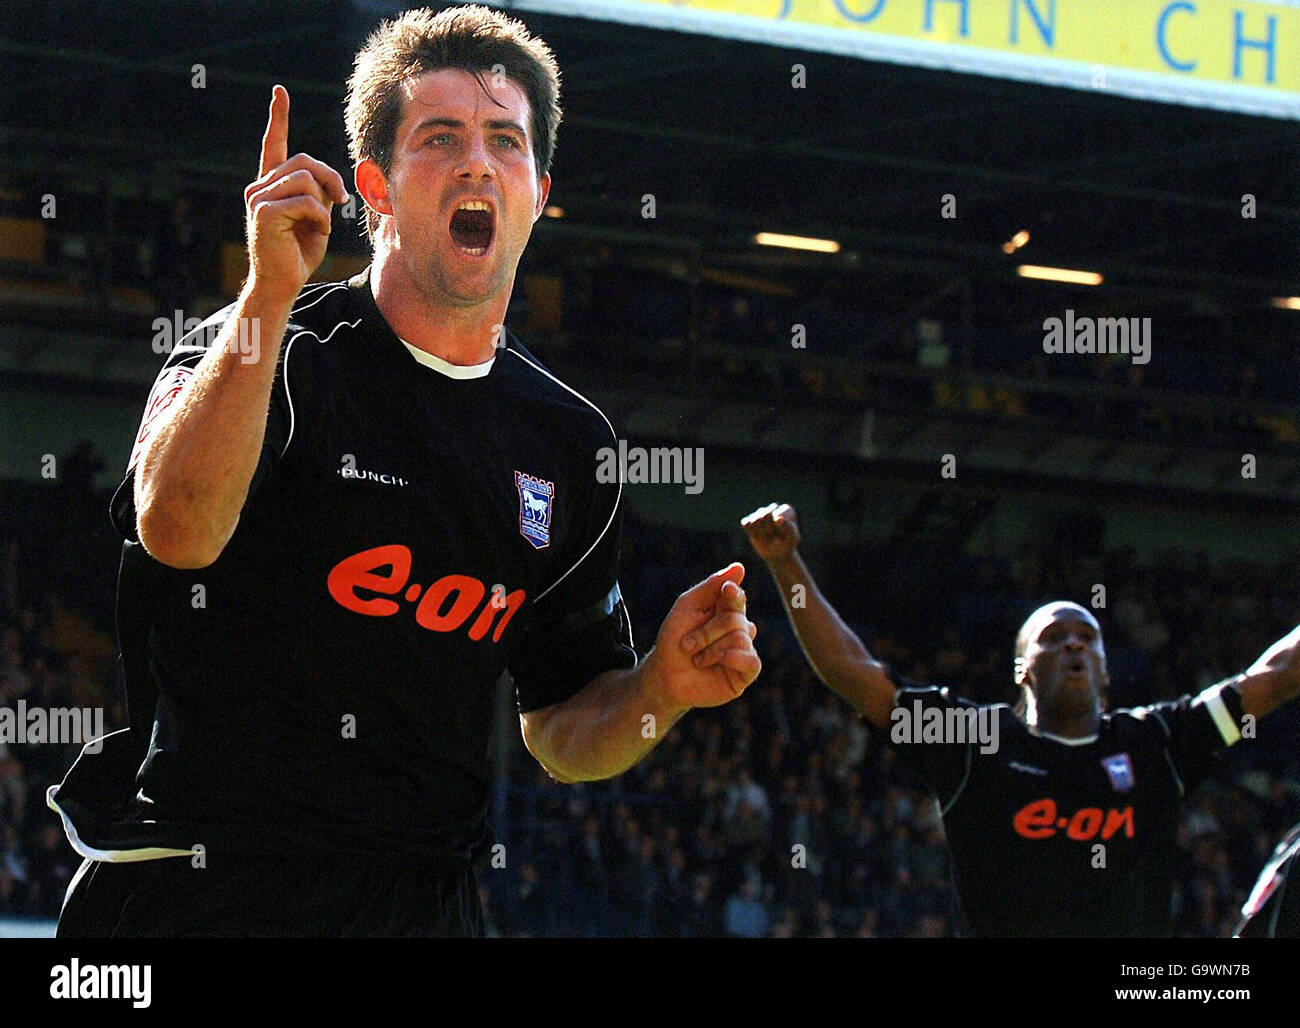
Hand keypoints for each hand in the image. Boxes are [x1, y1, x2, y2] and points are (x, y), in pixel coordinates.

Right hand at [243, 85, 348, 303]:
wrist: (282, 283)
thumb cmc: (299, 253)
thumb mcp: (316, 217)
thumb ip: (319, 193)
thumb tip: (330, 183)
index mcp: (271, 185)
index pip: (274, 145)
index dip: (279, 117)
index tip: (280, 91)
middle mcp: (260, 186)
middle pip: (305, 161)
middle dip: (331, 179)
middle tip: (341, 201)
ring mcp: (258, 197)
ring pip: (306, 179)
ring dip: (325, 202)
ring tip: (321, 224)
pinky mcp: (264, 211)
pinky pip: (306, 201)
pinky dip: (321, 217)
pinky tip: (317, 232)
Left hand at [646, 563, 759, 710]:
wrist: (664, 675)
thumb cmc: (674, 640)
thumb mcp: (688, 606)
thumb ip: (712, 585)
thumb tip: (739, 567)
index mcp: (726, 611)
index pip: (737, 596)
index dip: (732, 593)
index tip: (727, 590)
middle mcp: (739, 629)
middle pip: (735, 618)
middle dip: (706, 631)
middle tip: (687, 644)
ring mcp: (744, 650)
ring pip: (740, 637)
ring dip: (710, 649)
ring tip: (696, 658)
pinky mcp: (746, 673)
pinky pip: (752, 661)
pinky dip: (732, 658)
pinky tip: (717, 661)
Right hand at [741, 503, 800, 562]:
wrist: (778, 554)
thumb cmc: (787, 544)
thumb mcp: (792, 539)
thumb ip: (788, 528)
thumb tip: (778, 518)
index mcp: (786, 510)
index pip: (778, 514)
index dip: (779, 529)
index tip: (783, 537)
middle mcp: (773, 508)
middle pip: (766, 514)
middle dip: (769, 530)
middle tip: (775, 540)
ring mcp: (760, 513)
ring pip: (755, 519)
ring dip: (760, 533)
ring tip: (767, 540)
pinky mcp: (750, 521)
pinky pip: (746, 523)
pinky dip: (751, 532)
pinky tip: (757, 537)